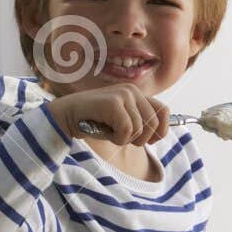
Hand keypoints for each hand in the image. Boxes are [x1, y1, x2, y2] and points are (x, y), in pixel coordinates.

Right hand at [47, 85, 169, 147]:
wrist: (67, 115)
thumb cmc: (94, 121)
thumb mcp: (122, 120)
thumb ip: (139, 121)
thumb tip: (160, 134)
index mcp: (137, 94)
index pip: (164, 111)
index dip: (161, 130)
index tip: (150, 141)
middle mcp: (133, 91)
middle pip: (153, 124)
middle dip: (139, 139)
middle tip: (121, 136)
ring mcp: (124, 95)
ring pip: (139, 129)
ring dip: (124, 139)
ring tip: (109, 131)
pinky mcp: (113, 102)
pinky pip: (127, 130)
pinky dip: (116, 138)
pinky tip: (104, 131)